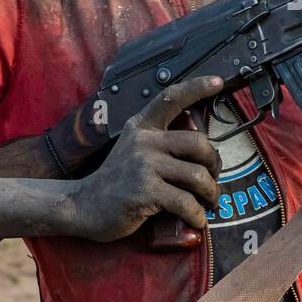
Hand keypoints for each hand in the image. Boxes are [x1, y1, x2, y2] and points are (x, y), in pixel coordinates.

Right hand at [67, 76, 222, 242]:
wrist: (84, 206)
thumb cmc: (117, 180)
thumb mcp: (134, 149)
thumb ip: (161, 142)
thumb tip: (204, 150)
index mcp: (142, 126)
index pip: (171, 98)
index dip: (197, 87)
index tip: (218, 81)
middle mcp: (143, 141)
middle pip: (199, 143)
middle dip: (215, 165)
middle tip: (213, 180)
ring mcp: (144, 165)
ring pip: (197, 176)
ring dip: (211, 193)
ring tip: (209, 203)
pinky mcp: (145, 192)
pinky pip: (186, 202)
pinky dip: (198, 215)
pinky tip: (198, 219)